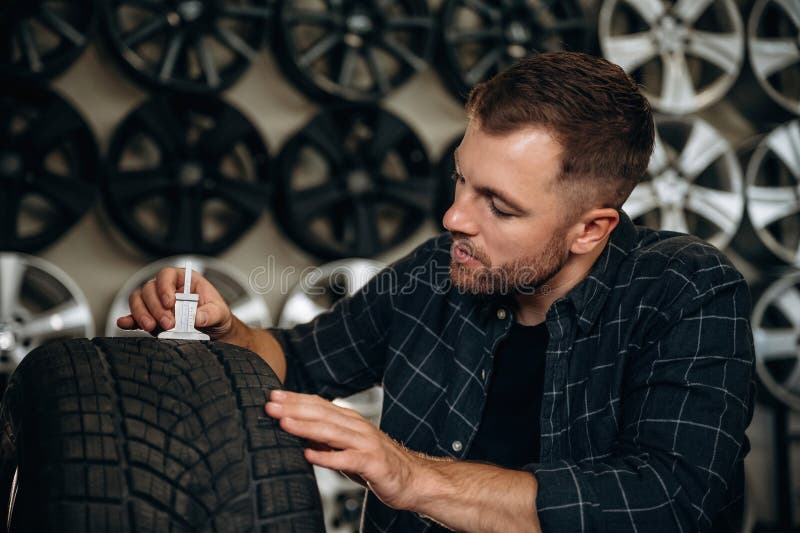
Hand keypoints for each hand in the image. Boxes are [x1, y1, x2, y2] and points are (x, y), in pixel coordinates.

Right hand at [116, 267, 233, 338]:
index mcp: (183, 280)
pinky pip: (134, 315)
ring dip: (141, 313)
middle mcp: (166, 288)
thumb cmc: (215, 314)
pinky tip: (125, 324)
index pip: (167, 275)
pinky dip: (129, 320)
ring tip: (152, 327)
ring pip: (138, 300)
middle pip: (149, 289)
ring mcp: (156, 303)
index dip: (165, 287)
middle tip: (168, 323)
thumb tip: (196, 317)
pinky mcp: (150, 317)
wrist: (213, 330)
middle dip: (156, 307)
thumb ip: (210, 314)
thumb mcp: (219, 313)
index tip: (170, 303)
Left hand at [265, 390, 423, 510]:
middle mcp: (358, 427)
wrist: (413, 479)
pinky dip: (327, 457)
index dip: (295, 399)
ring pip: (332, 432)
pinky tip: (309, 455)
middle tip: (270, 404)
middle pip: (322, 414)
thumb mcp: (346, 447)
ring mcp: (366, 443)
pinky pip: (347, 459)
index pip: (319, 405)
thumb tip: (296, 431)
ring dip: (306, 427)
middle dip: (294, 408)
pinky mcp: (372, 463)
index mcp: (350, 420)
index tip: (272, 395)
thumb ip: (325, 438)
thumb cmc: (376, 463)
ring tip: (284, 423)